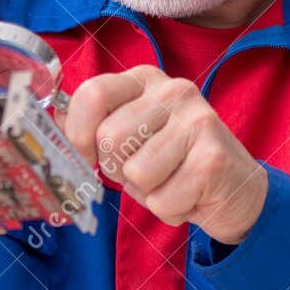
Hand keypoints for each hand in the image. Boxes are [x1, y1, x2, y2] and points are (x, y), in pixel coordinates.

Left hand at [62, 66, 267, 243]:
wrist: (237, 190)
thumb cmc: (173, 163)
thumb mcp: (131, 136)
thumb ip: (93, 126)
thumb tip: (53, 121)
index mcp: (144, 79)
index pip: (91, 95)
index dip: (78, 136)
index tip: (89, 155)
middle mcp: (173, 90)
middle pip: (108, 138)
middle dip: (118, 169)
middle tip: (145, 170)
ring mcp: (198, 121)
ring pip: (135, 172)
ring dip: (146, 192)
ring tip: (170, 181)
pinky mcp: (213, 159)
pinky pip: (162, 199)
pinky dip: (169, 209)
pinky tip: (190, 195)